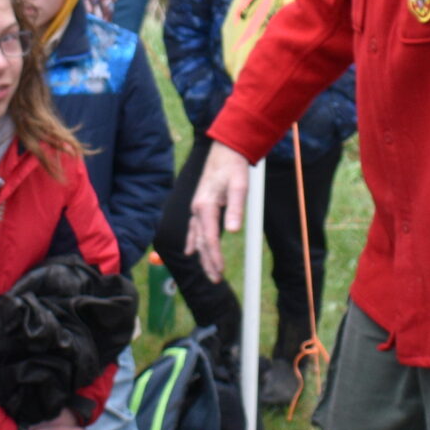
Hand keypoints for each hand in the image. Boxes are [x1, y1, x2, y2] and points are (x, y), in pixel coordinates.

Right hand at [186, 143, 253, 279]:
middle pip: (201, 242)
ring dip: (202, 255)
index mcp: (205, 206)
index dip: (215, 257)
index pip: (209, 238)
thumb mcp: (239, 186)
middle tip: (216, 280)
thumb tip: (233, 231)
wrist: (225, 150)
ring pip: (197, 237)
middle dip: (208, 262)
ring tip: (209, 272)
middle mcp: (197, 209)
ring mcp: (197, 208)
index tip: (221, 271)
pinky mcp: (200, 206)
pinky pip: (194, 229)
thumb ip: (235, 209)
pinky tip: (191, 251)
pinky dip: (193, 241)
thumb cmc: (233, 167)